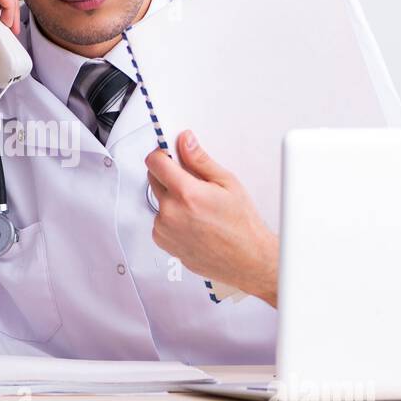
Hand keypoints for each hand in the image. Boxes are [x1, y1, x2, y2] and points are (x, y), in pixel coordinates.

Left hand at [145, 130, 278, 306]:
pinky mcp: (163, 241)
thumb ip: (200, 160)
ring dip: (171, 198)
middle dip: (169, 175)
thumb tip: (185, 141)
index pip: (154, 161)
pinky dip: (171, 217)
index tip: (170, 154)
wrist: (247, 258)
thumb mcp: (227, 183)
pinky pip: (159, 220)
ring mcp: (164, 229)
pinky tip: (192, 221)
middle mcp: (170, 212)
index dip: (162, 154)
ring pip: (158, 200)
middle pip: (153, 179)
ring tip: (197, 207)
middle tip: (193, 182)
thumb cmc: (242, 225)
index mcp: (186, 193)